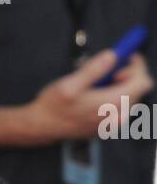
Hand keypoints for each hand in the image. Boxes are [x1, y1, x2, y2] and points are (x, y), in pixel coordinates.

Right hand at [25, 50, 153, 145]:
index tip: (124, 56)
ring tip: (96, 82)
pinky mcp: (107, 127)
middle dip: (127, 74)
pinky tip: (95, 95)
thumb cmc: (53, 106)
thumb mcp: (68, 84)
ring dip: (119, 85)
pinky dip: (113, 96)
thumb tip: (112, 56)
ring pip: (130, 98)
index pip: (143, 82)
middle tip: (106, 68)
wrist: (41, 127)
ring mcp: (113, 124)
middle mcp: (117, 117)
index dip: (136, 66)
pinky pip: (120, 107)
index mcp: (111, 104)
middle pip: (139, 90)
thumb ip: (92, 70)